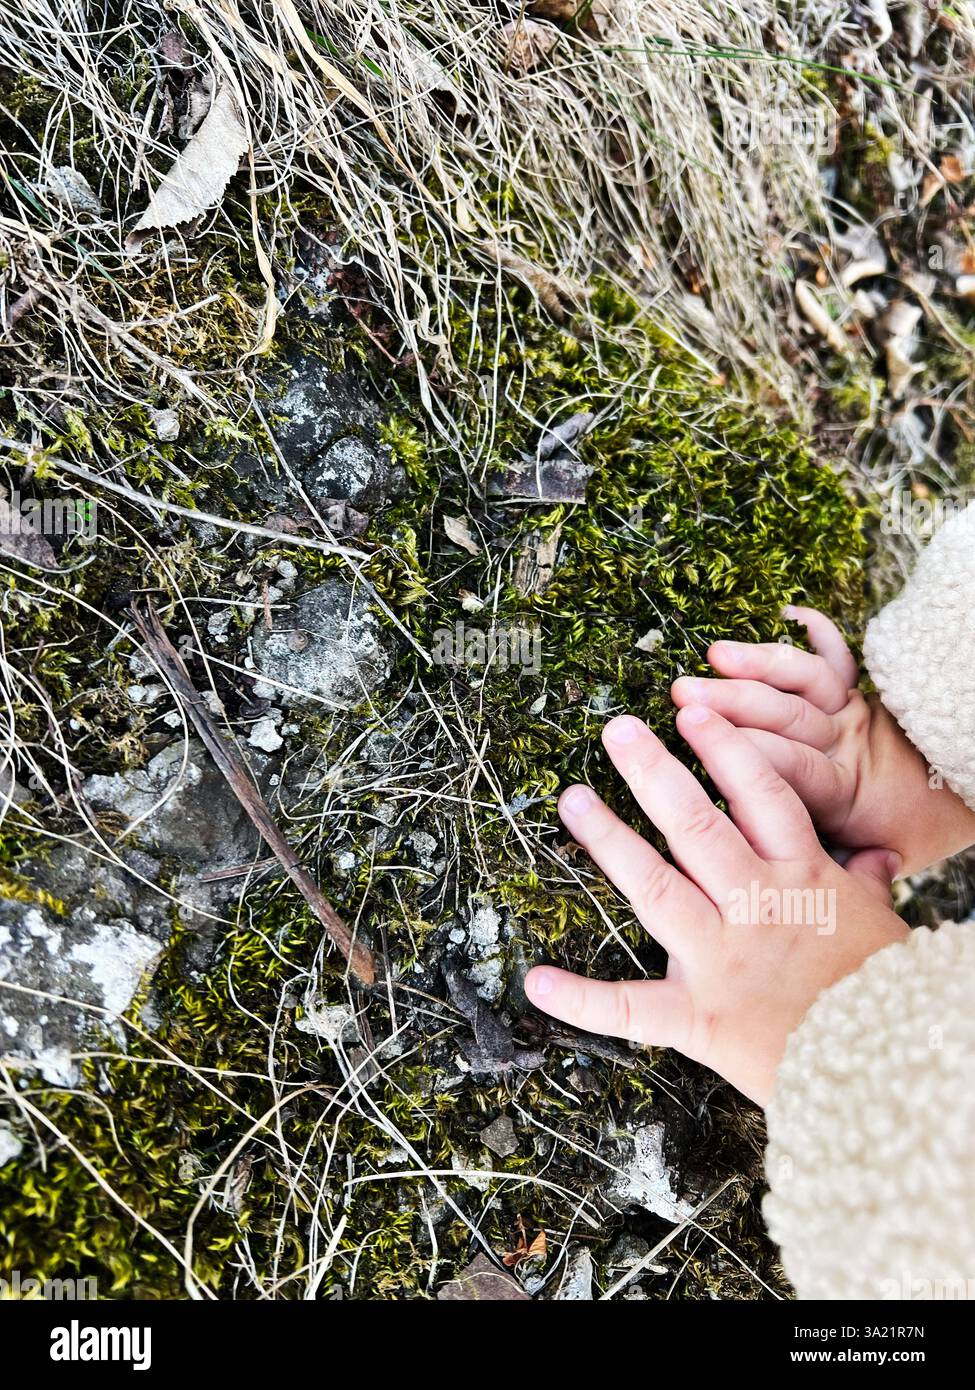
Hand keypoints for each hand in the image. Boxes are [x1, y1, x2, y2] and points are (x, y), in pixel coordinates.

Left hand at [524, 708, 907, 1105]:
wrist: (888, 1070)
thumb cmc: (886, 994)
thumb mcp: (881, 924)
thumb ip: (863, 882)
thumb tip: (875, 854)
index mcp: (802, 877)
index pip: (761, 795)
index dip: (725, 749)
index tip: (691, 712)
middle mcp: (754, 907)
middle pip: (697, 825)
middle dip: (653, 772)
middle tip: (617, 730)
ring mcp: (720, 960)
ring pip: (654, 887)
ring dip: (608, 841)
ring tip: (571, 799)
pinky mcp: (697, 1019)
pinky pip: (630, 1007)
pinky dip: (580, 999)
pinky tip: (536, 982)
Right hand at [671, 606, 974, 876]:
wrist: (955, 802)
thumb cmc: (897, 839)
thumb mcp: (859, 871)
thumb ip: (809, 868)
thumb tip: (753, 882)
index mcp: (842, 797)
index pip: (790, 769)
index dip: (745, 752)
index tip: (695, 740)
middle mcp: (845, 746)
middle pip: (789, 718)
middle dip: (733, 703)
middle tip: (683, 694)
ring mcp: (852, 714)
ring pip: (806, 682)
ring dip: (759, 664)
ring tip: (716, 655)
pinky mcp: (858, 694)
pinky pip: (840, 659)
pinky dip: (820, 632)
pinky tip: (791, 613)